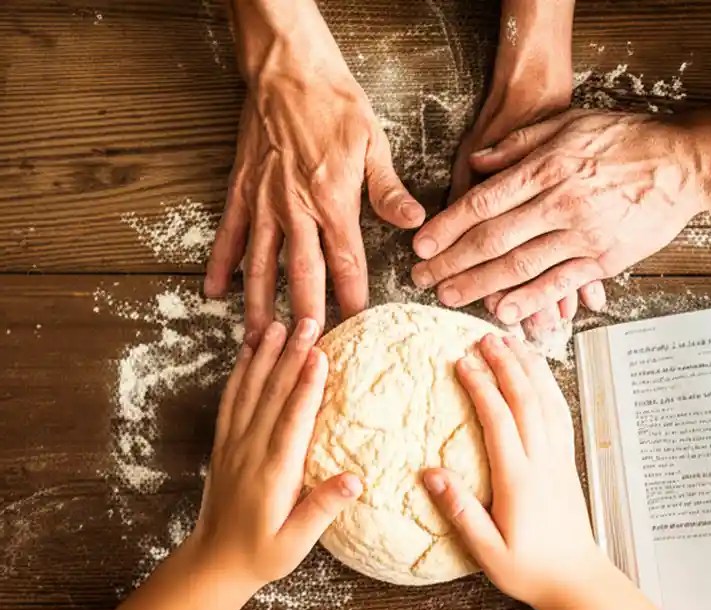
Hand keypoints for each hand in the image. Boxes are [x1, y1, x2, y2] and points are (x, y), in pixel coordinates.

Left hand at [185, 318, 360, 586]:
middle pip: (272, 394)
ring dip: (265, 355)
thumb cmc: (261, 555)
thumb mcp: (295, 542)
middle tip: (308, 321)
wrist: (213, 564)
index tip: (320, 354)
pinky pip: (232, 400)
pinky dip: (241, 372)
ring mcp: (234, 445)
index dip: (307, 385)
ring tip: (279, 324)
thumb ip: (322, 508)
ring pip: (250, 391)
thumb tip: (355, 480)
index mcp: (273, 472)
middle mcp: (250, 451)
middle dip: (291, 355)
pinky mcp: (225, 445)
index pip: (292, 419)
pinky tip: (249, 351)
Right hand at [205, 12, 424, 345]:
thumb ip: (387, 190)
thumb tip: (413, 223)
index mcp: (332, 201)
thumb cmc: (334, 103)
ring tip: (259, 341)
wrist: (286, 71)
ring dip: (259, 306)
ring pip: (260, 265)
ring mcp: (263, 203)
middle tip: (303, 352)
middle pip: (301, 275)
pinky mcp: (241, 191)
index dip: (351, 297)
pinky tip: (213, 294)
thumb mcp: (373, 143)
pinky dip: (220, 266)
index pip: (345, 262)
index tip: (355, 327)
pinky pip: (228, 236)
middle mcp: (295, 209)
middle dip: (304, 317)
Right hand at [422, 333, 601, 607]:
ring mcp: (559, 460)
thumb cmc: (529, 570)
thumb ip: (461, 512)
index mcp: (519, 480)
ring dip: (529, 369)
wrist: (577, 579)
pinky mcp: (567, 463)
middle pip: (525, 401)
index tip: (461, 360)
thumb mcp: (487, 551)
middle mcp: (542, 462)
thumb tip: (431, 474)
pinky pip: (560, 416)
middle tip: (484, 336)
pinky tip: (539, 375)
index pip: (498, 421)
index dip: (480, 387)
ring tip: (512, 342)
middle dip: (505, 365)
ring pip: (547, 402)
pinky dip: (549, 389)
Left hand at [447, 23, 606, 331]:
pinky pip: (560, 284)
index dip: (447, 227)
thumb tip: (479, 162)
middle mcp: (560, 204)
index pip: (483, 203)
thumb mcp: (569, 123)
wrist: (684, 163)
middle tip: (421, 280)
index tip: (421, 246)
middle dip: (452, 262)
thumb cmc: (629, 138)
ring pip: (519, 266)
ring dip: (479, 286)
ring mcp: (583, 235)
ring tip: (448, 298)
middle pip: (492, 239)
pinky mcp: (605, 259)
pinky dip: (530, 300)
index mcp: (546, 169)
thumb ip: (520, 143)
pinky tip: (503, 312)